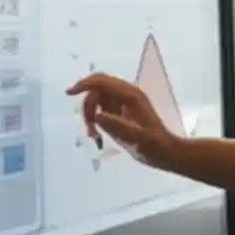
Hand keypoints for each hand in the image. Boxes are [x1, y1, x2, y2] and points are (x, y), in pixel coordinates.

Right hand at [66, 73, 182, 171]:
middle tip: (89, 127)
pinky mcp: (122, 112)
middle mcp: (128, 95)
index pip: (103, 81)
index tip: (69, 93)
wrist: (166, 153)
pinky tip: (97, 135)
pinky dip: (94, 119)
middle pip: (97, 88)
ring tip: (93, 135)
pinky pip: (101, 108)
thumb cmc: (155, 147)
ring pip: (97, 98)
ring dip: (89, 113)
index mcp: (131, 96)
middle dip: (87, 105)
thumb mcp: (137, 139)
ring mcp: (125, 103)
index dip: (84, 84)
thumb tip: (97, 115)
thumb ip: (118, 126)